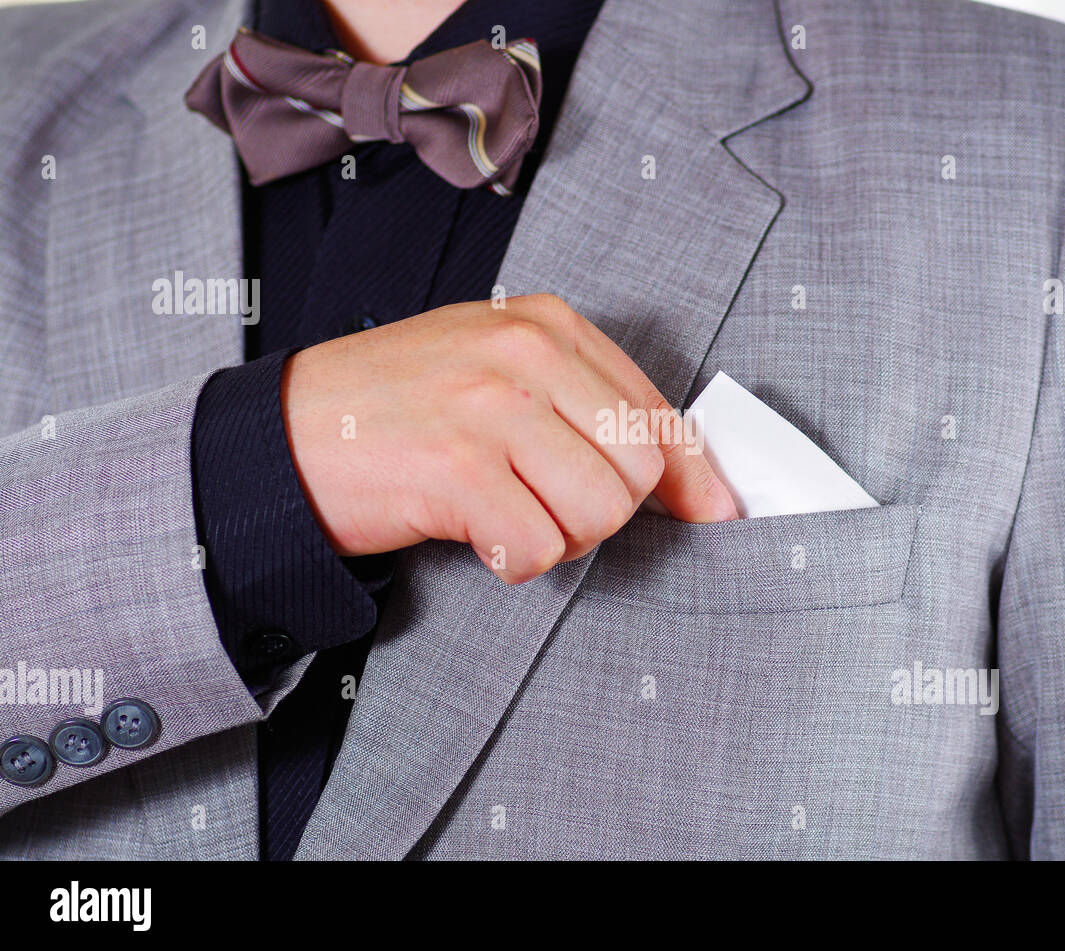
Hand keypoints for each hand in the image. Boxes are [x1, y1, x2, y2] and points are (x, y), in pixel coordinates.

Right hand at [281, 294, 737, 582]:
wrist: (282, 432)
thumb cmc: (396, 409)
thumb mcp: (498, 376)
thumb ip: (590, 411)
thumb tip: (695, 485)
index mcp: (546, 324)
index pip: (658, 411)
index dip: (693, 476)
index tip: (714, 511)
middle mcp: (524, 353)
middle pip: (640, 470)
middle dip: (605, 510)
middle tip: (545, 505)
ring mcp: (490, 406)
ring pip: (601, 513)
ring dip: (559, 536)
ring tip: (503, 512)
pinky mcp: (456, 468)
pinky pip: (537, 549)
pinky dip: (513, 561)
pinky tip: (474, 532)